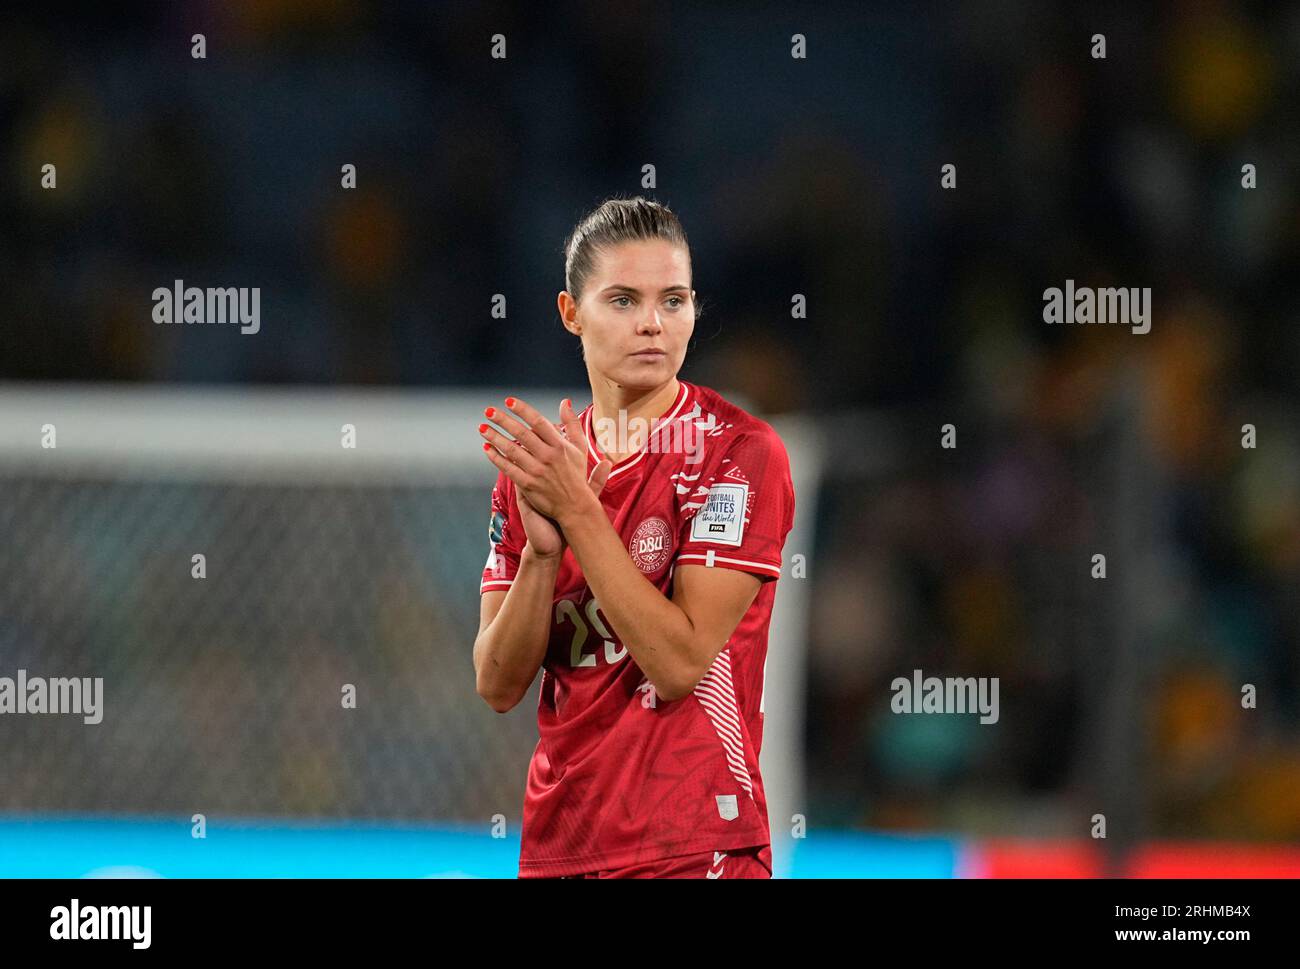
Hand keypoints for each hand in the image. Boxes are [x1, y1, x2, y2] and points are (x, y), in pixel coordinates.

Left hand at [480, 397, 611, 551]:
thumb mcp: (580, 447)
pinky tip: (487, 449)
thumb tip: (564, 402)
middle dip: (504, 421)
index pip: (538, 422)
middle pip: (522, 434)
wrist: (576, 507)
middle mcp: (548, 457)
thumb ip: (572, 424)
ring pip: (512, 450)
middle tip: (488, 411)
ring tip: (482, 428)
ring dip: (495, 438)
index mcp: (560, 445)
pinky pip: (509, 469)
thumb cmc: (577, 475)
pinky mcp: (528, 485)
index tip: (508, 401)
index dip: (523, 410)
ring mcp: (537, 471)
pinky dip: (497, 458)